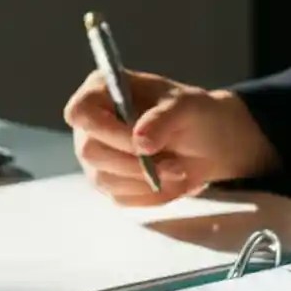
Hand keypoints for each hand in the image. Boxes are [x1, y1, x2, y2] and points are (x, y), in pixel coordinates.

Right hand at [63, 70, 279, 205]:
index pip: (80, 112)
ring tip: (179, 170)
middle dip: (135, 163)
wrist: (210, 144)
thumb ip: (163, 118)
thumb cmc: (196, 114)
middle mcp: (92, 126)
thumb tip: (140, 142)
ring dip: (147, 181)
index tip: (143, 143)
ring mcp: (99, 157)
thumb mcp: (188, 106)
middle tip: (174, 164)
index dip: (107, 131)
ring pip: (105, 180)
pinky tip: (173, 182)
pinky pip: (122, 199)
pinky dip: (152, 195)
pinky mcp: (112, 183)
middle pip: (90, 152)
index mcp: (102, 91)